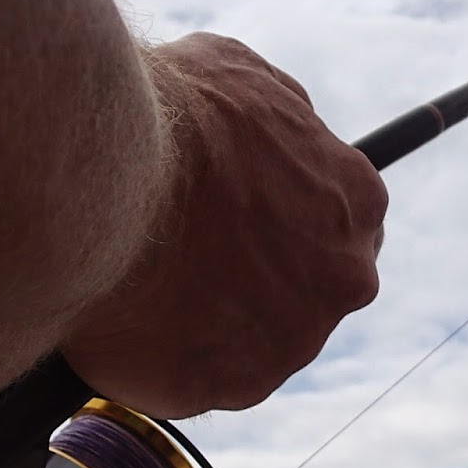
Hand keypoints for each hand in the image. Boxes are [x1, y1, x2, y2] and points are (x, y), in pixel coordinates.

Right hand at [59, 33, 386, 416]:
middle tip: (179, 261)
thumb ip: (275, 124)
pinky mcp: (234, 389)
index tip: (234, 227)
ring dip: (201, 326)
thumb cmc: (169, 112)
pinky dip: (159, 364)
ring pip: (247, 345)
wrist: (111, 173)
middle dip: (247, 284)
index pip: (330, 230)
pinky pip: (196, 385)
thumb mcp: (240, 78)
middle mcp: (343, 281)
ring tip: (135, 286)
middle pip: (299, 296)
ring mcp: (293, 342)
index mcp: (357, 201)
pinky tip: (121, 325)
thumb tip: (266, 140)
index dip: (276, 228)